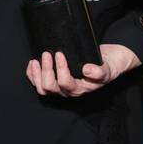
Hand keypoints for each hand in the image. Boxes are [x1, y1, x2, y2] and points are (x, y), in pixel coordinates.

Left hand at [25, 45, 139, 96]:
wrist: (110, 61)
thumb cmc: (109, 66)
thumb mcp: (108, 68)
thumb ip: (99, 71)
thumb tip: (87, 69)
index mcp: (80, 88)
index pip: (65, 83)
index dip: (60, 70)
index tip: (60, 54)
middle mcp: (68, 90)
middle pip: (49, 88)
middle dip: (45, 71)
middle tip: (47, 54)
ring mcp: (60, 86)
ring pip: (42, 88)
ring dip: (36, 75)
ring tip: (36, 60)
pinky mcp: (55, 79)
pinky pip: (39, 82)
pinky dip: (32, 74)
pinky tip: (32, 64)